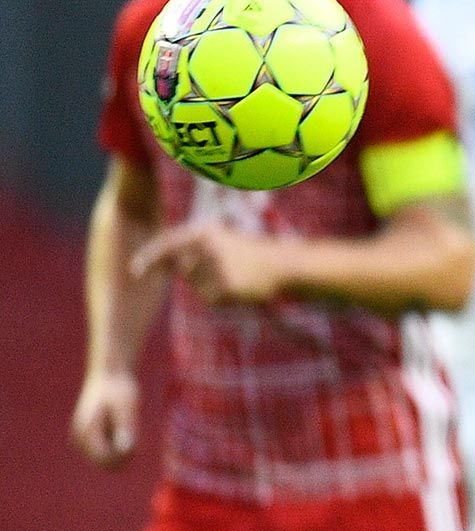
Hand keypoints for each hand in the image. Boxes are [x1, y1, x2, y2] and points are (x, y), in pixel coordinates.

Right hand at [72, 371, 140, 467]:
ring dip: (122, 451)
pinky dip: (120, 446)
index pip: (105, 460)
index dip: (124, 457)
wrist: (110, 375)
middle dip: (123, 456)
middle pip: (105, 464)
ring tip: (125, 427)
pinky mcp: (90, 439)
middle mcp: (80, 440)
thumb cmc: (120, 388)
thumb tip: (125, 449)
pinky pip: (109, 453)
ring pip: (108, 460)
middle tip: (133, 435)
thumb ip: (126, 427)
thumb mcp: (127, 406)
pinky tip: (121, 427)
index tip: (136, 442)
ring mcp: (83, 441)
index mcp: (85, 432)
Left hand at [132, 224, 285, 304]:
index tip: (134, 270)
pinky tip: (239, 288)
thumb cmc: (252, 254)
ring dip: (211, 287)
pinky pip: (209, 299)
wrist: (284, 266)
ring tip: (236, 278)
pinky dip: (221, 298)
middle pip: (184, 270)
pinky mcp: (225, 286)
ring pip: (196, 286)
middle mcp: (207, 247)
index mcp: (205, 231)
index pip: (168, 244)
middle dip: (197, 276)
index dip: (149, 257)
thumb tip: (162, 265)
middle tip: (226, 273)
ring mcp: (216, 267)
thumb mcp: (222, 241)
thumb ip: (192, 249)